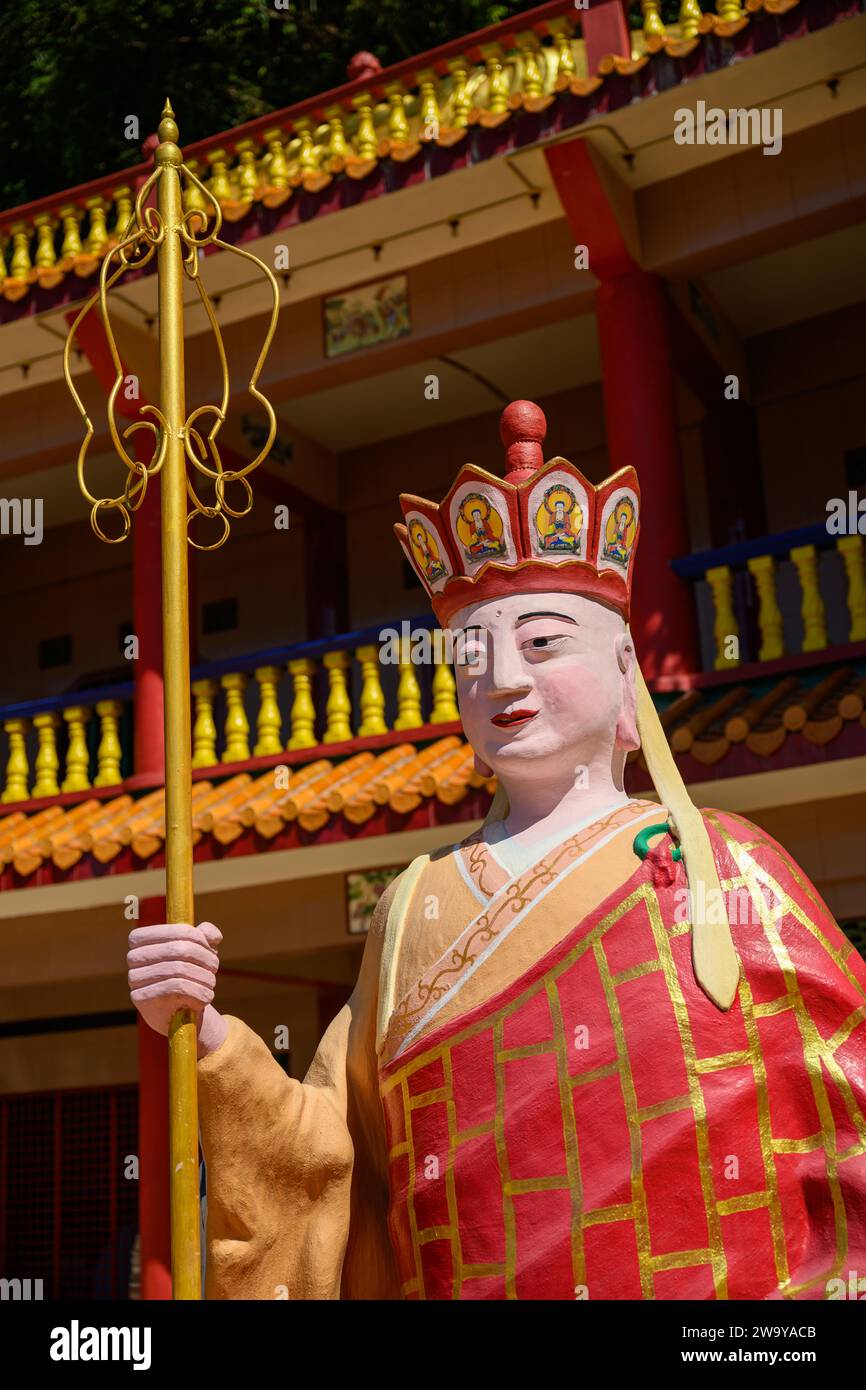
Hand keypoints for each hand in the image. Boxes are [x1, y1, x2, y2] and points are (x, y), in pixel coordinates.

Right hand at [127, 920, 227, 1057]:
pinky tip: (206, 997)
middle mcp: (134, 956)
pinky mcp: (140, 997)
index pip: (176, 930)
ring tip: (211, 983)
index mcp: (143, 938)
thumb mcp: (200, 951)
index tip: (211, 948)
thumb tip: (213, 935)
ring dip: (203, 976)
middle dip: (204, 958)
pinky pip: (175, 988)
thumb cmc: (188, 974)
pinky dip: (197, 992)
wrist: (178, 1012)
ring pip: (178, 969)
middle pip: (178, 949)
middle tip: (214, 967)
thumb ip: (207, 935)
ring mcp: (134, 977)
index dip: (198, 938)